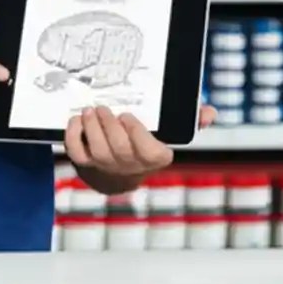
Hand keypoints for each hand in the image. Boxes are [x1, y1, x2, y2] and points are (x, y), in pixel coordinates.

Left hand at [66, 104, 219, 178]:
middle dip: (109, 126)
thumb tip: (210, 113)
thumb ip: (191, 121)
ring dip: (91, 127)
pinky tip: (75, 120)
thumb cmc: (146, 145)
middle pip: (118, 149)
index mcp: (155, 158)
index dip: (136, 133)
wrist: (118, 175)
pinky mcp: (85, 164)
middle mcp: (130, 166)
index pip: (149, 152)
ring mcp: (106, 167)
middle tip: (103, 108)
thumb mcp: (170, 133)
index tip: (128, 116)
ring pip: (96, 150)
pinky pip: (76, 152)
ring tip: (90, 111)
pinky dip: (72, 135)